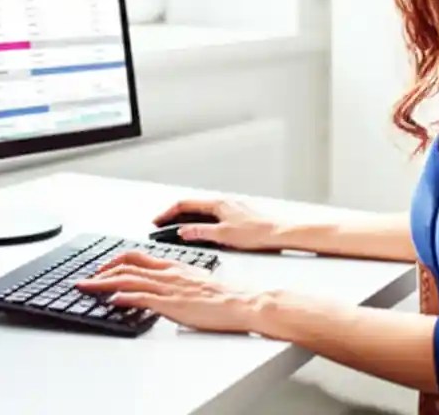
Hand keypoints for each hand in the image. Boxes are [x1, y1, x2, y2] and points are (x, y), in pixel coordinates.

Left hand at [75, 250, 262, 333]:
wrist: (242, 302)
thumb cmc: (224, 295)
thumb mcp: (196, 280)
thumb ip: (176, 280)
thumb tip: (161, 285)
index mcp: (174, 266)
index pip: (137, 257)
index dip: (115, 261)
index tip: (101, 268)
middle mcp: (168, 273)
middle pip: (126, 266)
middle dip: (101, 272)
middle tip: (85, 279)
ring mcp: (169, 288)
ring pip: (128, 280)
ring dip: (103, 283)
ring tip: (86, 287)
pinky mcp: (172, 304)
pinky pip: (142, 298)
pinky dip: (123, 297)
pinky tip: (111, 300)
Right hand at [153, 198, 283, 250]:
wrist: (281, 233)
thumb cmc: (258, 233)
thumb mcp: (223, 236)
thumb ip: (200, 232)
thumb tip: (183, 231)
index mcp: (217, 203)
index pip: (184, 204)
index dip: (167, 213)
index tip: (157, 221)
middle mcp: (223, 202)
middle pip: (193, 206)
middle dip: (175, 216)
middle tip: (163, 226)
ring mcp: (232, 207)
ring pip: (203, 211)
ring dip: (188, 219)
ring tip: (179, 230)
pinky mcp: (239, 215)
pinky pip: (214, 216)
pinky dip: (202, 222)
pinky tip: (203, 231)